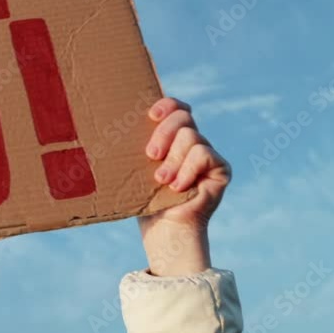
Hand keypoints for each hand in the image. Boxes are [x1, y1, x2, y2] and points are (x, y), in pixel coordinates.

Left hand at [138, 97, 231, 275]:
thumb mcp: (136, 165)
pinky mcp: (221, 168)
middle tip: (150, 155)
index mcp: (171, 136)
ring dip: (172, 160)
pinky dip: (187, 170)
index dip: (167, 104)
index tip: (151, 115)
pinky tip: (178, 187)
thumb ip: (135, 142)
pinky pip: (203, 154)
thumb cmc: (143, 198)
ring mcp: (208, 153)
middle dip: (164, 132)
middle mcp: (191, 141)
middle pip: (183, 116)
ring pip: (191, 136)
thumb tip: (112, 116)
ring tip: (161, 180)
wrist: (162, 228)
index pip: (176, 107)